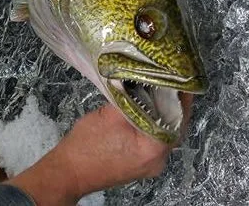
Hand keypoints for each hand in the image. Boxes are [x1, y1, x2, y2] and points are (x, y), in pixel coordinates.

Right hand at [7, 95, 193, 205]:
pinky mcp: (141, 164)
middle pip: (176, 125)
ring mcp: (150, 165)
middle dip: (174, 102)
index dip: (182, 94)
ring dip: (163, 113)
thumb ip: (132, 97)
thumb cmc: (85, 147)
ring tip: (159, 91)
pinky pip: (155, 140)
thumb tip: (145, 80)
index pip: (180, 115)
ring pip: (165, 132)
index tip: (182, 75)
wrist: (67, 172)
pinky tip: (147, 110)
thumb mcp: (110, 113)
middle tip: (172, 80)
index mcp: (154, 148)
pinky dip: (154, 124)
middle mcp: (158, 160)